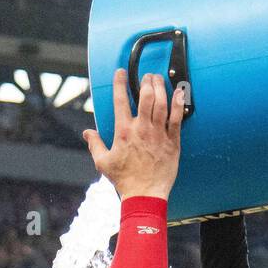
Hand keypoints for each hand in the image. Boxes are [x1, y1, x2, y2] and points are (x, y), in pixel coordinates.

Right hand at [83, 69, 185, 200]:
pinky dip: (179, 104)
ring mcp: (158, 135)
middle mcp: (141, 129)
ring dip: (161, 88)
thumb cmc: (125, 180)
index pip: (120, 100)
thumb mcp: (103, 162)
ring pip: (161, 104)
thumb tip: (86, 133)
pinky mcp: (172, 142)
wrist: (145, 195)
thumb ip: (94, 144)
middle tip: (147, 76)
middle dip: (146, 81)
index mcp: (123, 132)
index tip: (120, 72)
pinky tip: (180, 93)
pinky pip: (177, 119)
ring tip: (159, 79)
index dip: (119, 83)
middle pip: (145, 96)